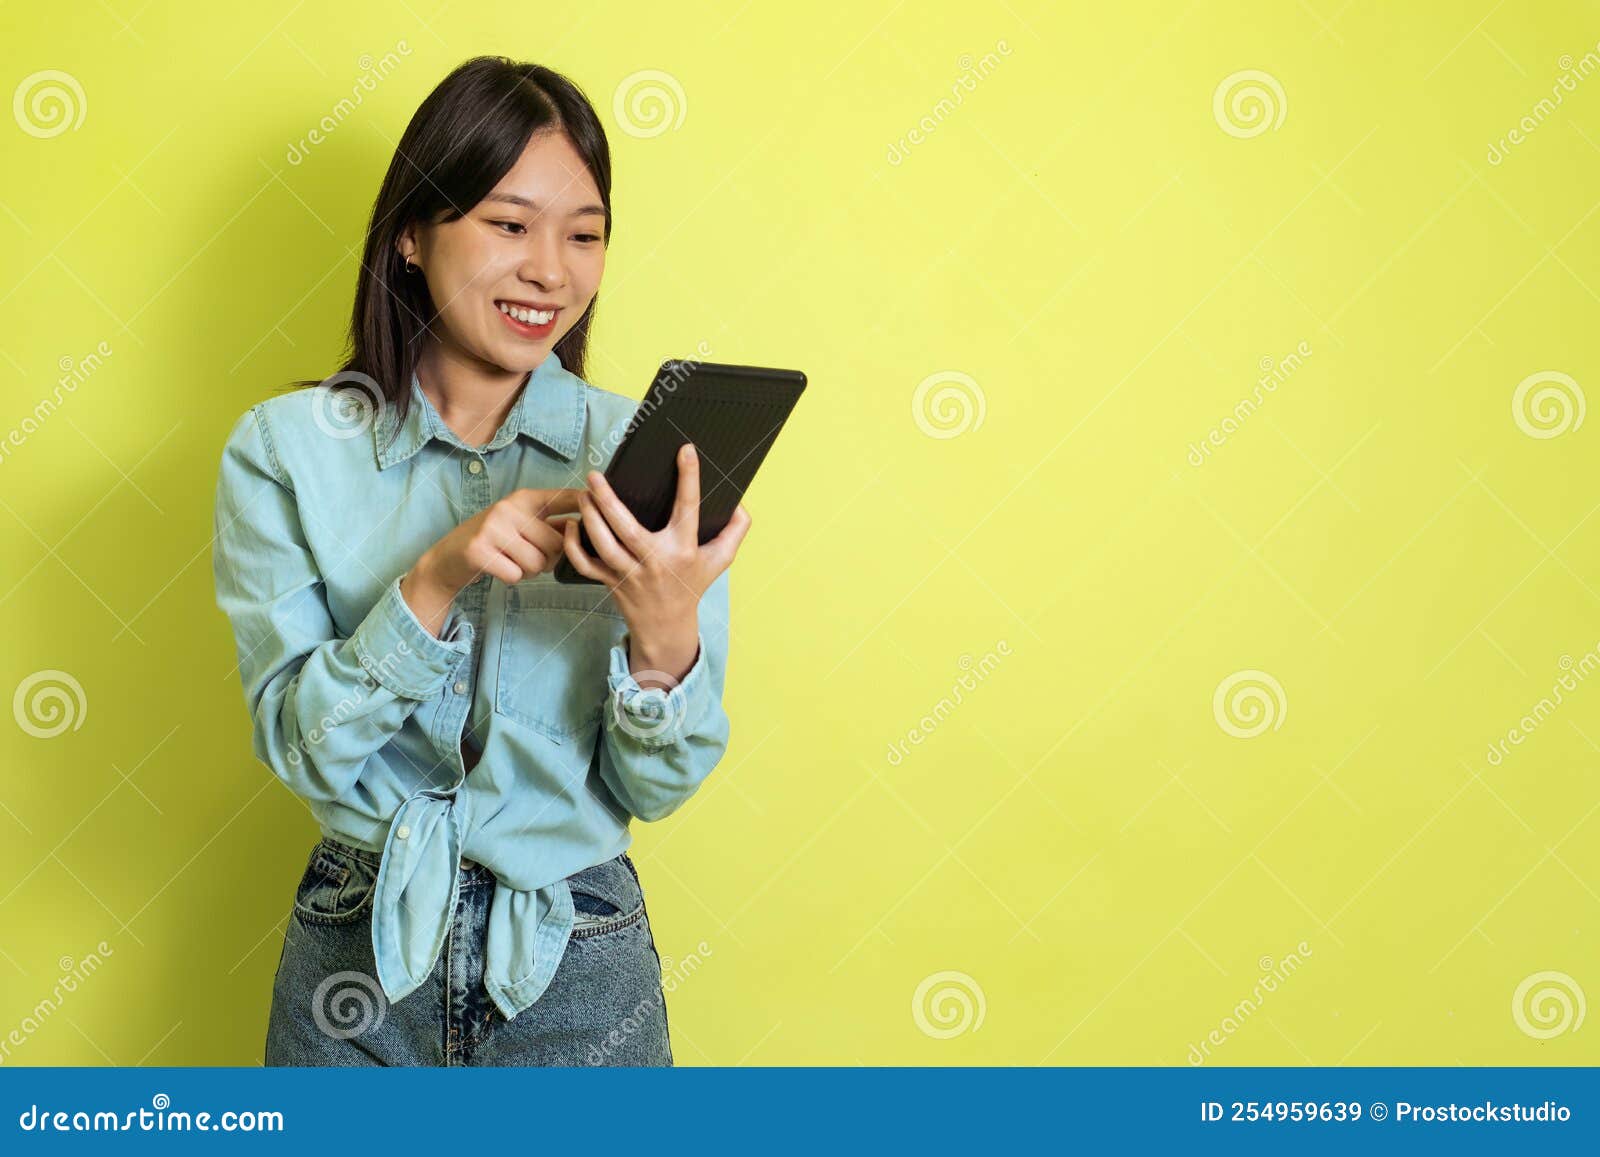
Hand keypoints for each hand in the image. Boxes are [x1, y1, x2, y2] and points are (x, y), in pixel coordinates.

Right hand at [402, 487, 581, 634]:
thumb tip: (590, 526)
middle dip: (550, 558)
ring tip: (514, 561)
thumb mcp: (521, 524)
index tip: (603, 504)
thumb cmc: (495, 541)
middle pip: (556, 543)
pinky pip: (517, 574)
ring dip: (531, 570)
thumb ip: (552, 524)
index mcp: (523, 499)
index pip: (563, 497)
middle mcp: (509, 508)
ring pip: (539, 562)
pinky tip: (500, 568)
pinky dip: (513, 578)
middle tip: (530, 556)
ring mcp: (493, 527)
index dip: (585, 503)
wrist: (449, 558)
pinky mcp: (480, 550)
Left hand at [561, 443, 750, 682]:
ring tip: (585, 492)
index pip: (688, 509)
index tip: (685, 450)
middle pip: (626, 529)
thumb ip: (735, 531)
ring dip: (589, 516)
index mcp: (683, 549)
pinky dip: (573, 545)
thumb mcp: (720, 560)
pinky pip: (585, 563)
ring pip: (602, 544)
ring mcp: (629, 573)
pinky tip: (572, 524)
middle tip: (596, 475)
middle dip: (608, 500)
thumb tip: (740, 503)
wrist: (666, 626)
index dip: (689, 477)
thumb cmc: (692, 584)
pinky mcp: (609, 581)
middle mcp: (654, 561)